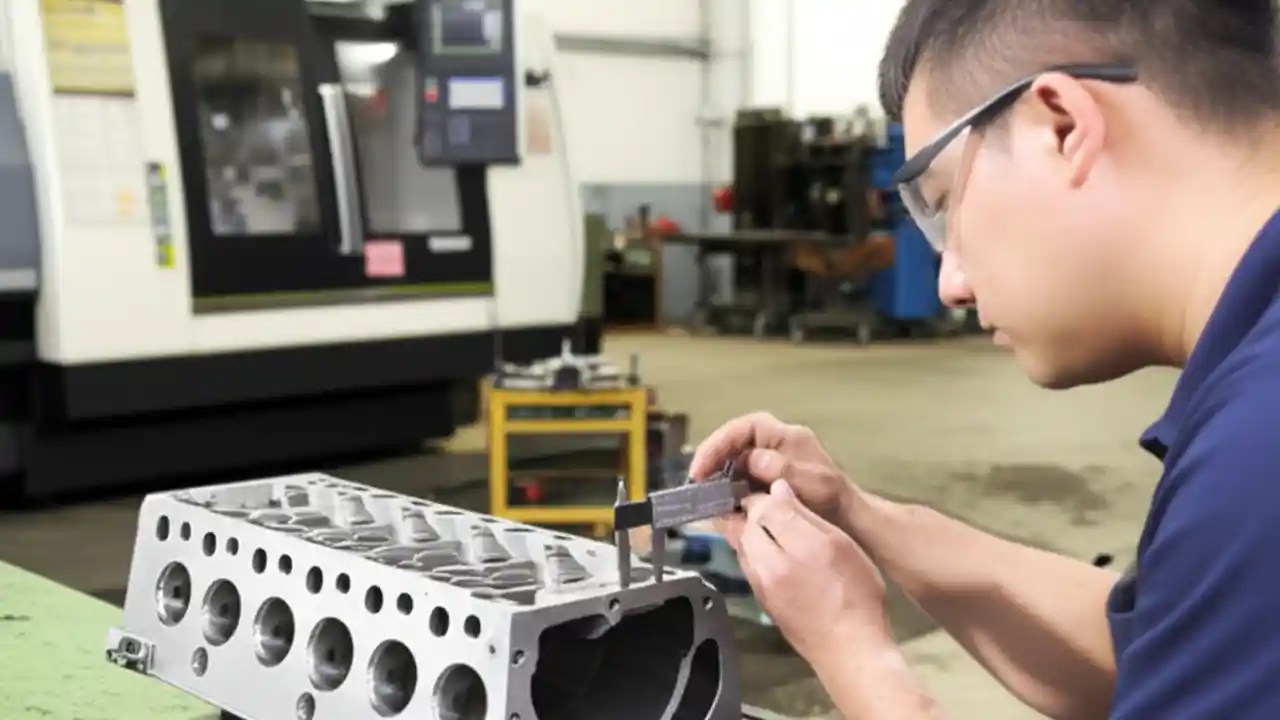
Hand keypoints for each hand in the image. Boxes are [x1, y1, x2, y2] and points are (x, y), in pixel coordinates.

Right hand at [691, 412, 853, 544]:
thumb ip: (783, 469)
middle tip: (696, 482)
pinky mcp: (764, 481)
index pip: (743, 429)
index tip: (702, 467)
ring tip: (703, 495)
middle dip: (712, 460)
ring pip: (733, 462)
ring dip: (717, 477)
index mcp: (784, 436)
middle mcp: (773, 444)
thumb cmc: (833, 498)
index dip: (718, 444)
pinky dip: (727, 491)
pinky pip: (739, 480)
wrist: (847, 521)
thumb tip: (751, 459)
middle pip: (733, 443)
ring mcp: (768, 462)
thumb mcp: (813, 482)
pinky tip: (719, 506)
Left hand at [737, 480, 889, 664]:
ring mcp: (760, 585)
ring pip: (742, 545)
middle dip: (753, 510)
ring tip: (770, 524)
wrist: (850, 651)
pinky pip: (748, 564)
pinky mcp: (760, 599)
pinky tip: (772, 550)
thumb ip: (807, 517)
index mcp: (797, 547)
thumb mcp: (841, 546)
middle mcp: (769, 566)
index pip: (766, 507)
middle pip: (746, 525)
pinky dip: (753, 550)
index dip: (771, 494)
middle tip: (769, 503)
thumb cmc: (857, 597)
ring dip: (750, 530)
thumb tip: (780, 491)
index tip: (780, 490)